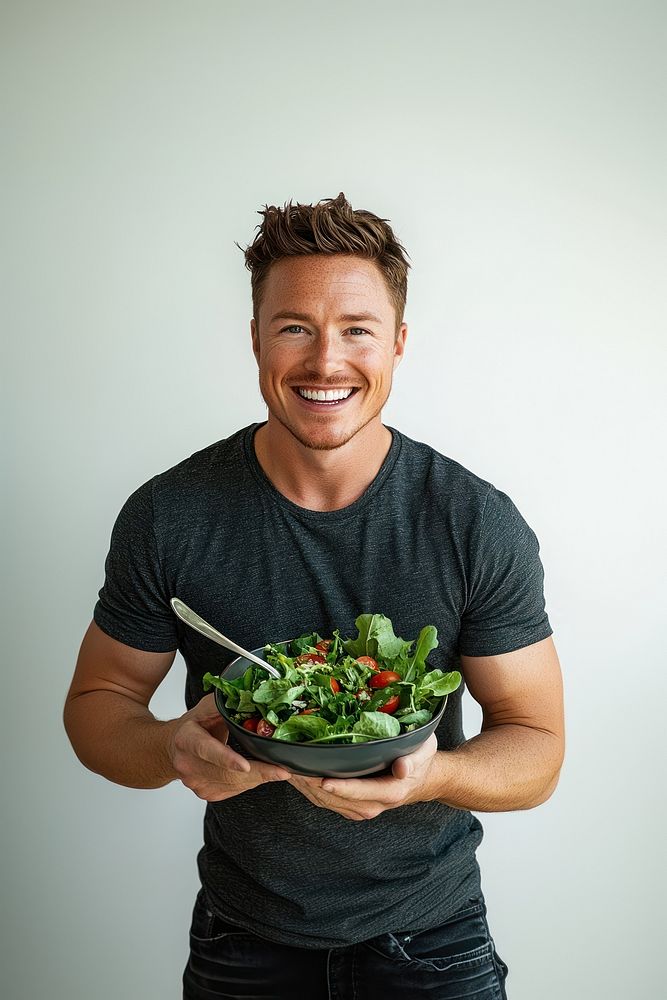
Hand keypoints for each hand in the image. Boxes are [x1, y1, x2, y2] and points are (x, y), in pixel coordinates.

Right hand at [167, 694, 289, 801]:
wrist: (174, 747)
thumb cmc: (195, 725)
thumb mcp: (207, 708)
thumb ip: (225, 704)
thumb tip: (250, 699)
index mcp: (187, 738)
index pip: (207, 749)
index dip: (227, 759)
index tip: (245, 766)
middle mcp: (187, 764)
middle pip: (226, 774)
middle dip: (258, 773)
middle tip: (281, 771)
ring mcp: (195, 782)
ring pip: (233, 784)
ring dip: (257, 778)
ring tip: (274, 769)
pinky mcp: (205, 793)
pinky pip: (234, 791)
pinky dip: (250, 783)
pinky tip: (257, 773)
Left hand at [288, 733, 439, 820]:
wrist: (421, 779)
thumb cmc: (421, 760)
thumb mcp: (425, 752)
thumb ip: (414, 759)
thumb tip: (402, 768)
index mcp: (391, 791)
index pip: (362, 792)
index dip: (343, 788)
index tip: (324, 780)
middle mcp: (373, 804)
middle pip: (338, 800)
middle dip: (315, 786)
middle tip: (295, 770)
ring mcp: (361, 807)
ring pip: (328, 803)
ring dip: (307, 789)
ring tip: (290, 771)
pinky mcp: (351, 806)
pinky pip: (327, 802)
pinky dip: (310, 791)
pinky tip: (298, 777)